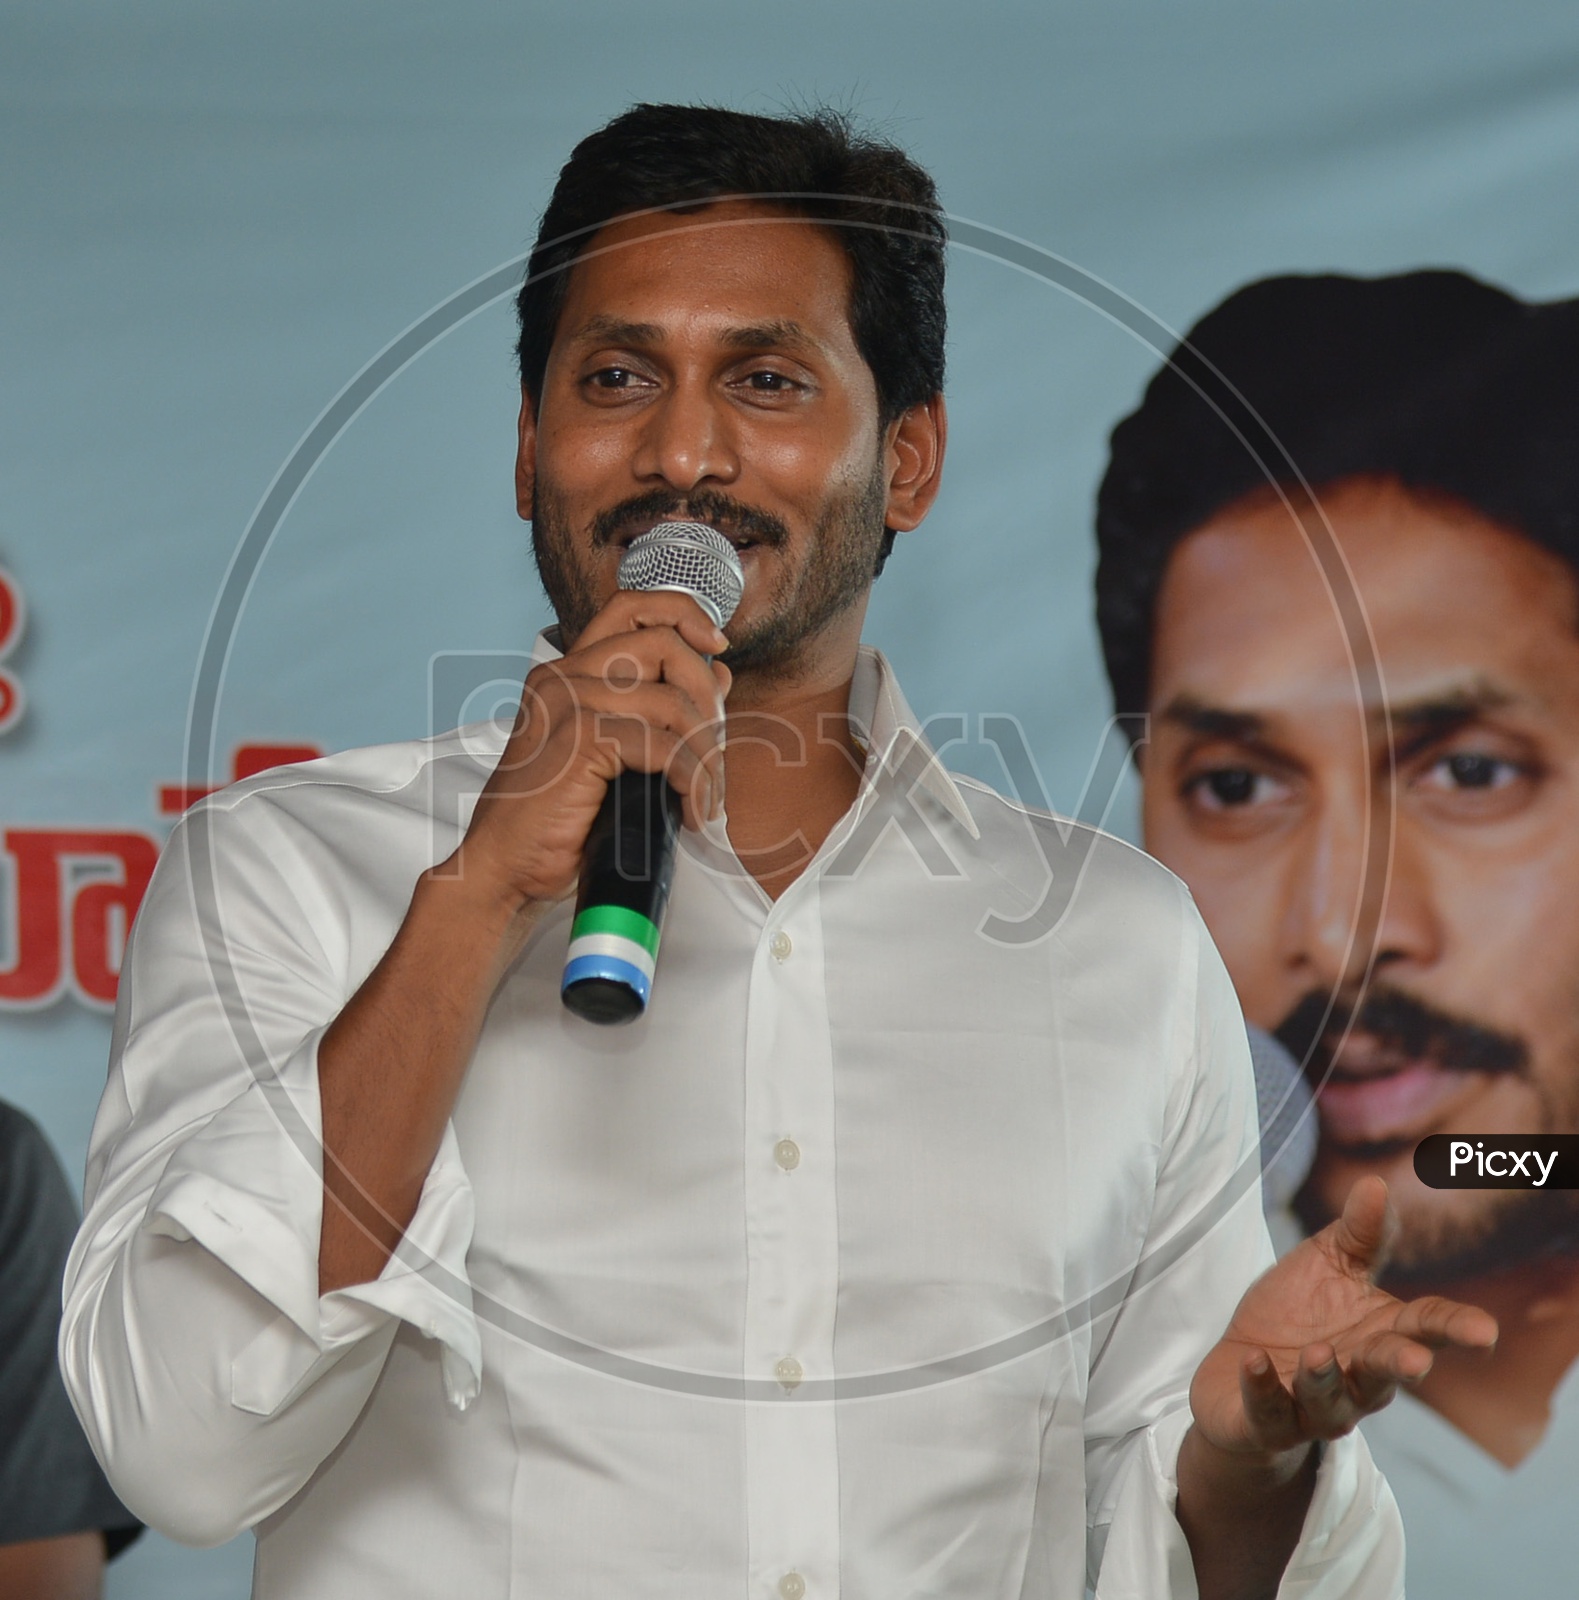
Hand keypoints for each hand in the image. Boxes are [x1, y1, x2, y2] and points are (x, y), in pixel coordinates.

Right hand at [458, 589, 731, 907]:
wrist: (505, 868)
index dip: (683, 613)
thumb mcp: (613, 754)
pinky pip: (664, 747)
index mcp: (568, 673)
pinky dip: (691, 781)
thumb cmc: (557, 819)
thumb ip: (658, 709)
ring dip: (706, 755)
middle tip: (714, 755)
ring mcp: (569, 704)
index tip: (718, 645)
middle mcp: (564, 677)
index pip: (631, 607)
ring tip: (706, 797)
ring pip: (674, 703)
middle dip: (708, 699)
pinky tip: (690, 812)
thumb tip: (720, 672)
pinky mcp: (580, 740)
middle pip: (665, 645)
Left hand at [1189, 1175, 1497, 1461]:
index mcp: (1379, 1333)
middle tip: (1416, 1359)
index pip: (1426, 1328)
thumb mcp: (1327, 1264)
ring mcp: (1312, 1405)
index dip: (1456, 1329)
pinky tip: (1254, 1359)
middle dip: (1401, 1366)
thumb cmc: (1297, 1312)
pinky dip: (1262, 1387)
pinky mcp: (1265, 1421)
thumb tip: (1376, 1183)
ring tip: (1317, 1353)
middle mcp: (1356, 1378)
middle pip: (1385, 1373)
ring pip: (1329, 1401)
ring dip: (1324, 1379)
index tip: (1487, 1330)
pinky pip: (1267, 1410)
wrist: (1236, 1368)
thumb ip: (1357, 1234)